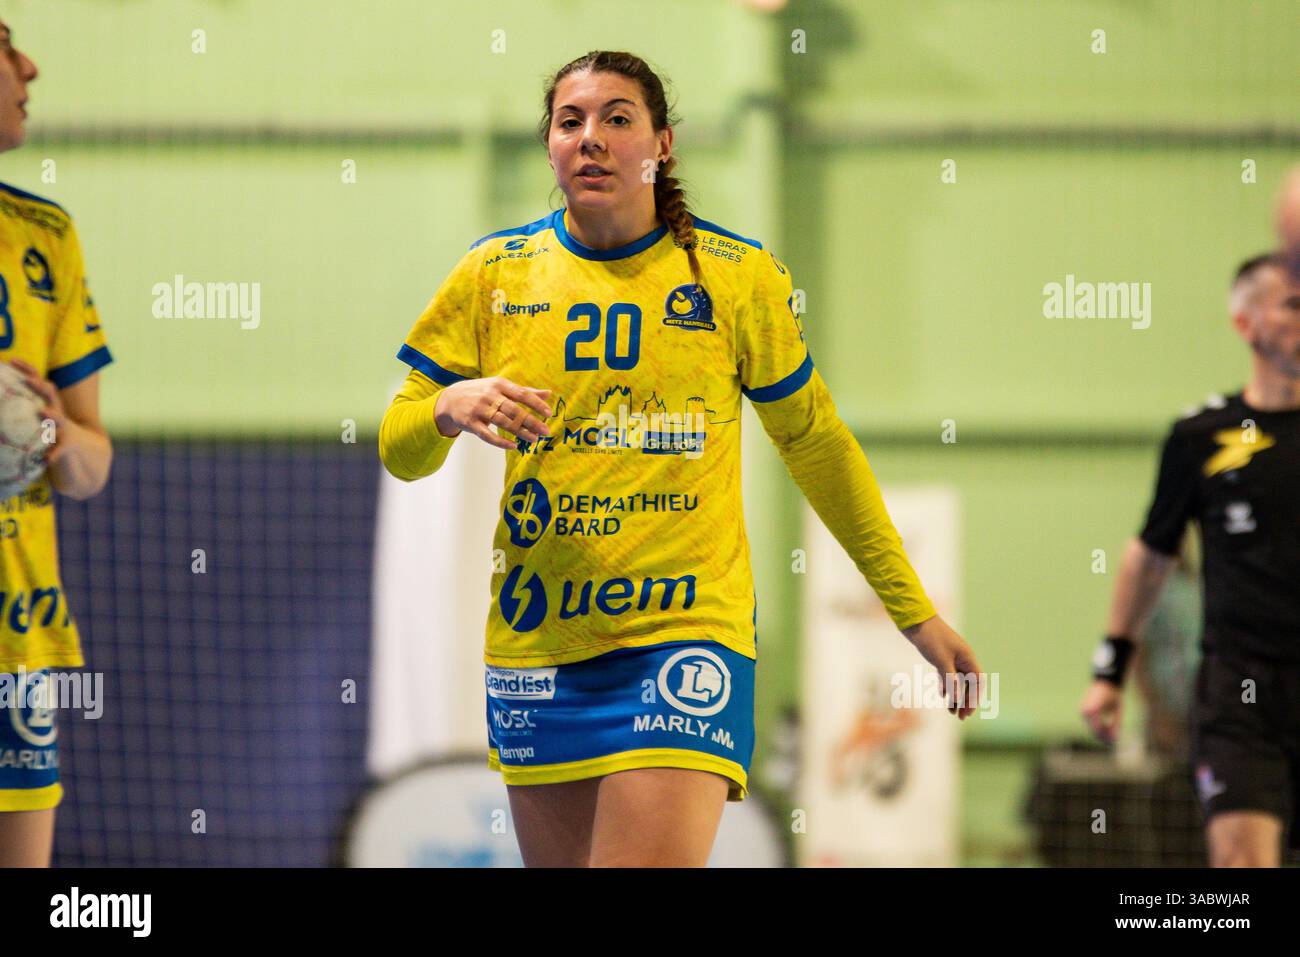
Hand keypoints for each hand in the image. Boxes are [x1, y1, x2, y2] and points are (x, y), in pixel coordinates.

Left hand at [4, 357, 78, 465]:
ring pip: (60, 419)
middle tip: (29, 380)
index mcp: (48, 404)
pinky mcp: (68, 445)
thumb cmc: (50, 433)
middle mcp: (57, 412)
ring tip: (43, 412)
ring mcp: (65, 429)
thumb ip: (22, 409)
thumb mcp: (38, 418)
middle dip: (41, 387)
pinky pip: (61, 449)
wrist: (79, 451)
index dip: (27, 369)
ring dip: (52, 415)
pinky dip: (56, 453)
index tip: (12, 360)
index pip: (38, 381)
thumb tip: (0, 398)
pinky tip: (48, 459)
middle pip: (51, 395)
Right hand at [433, 376, 552, 450]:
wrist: (450, 399)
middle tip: (545, 431)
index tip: (549, 413)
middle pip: (514, 410)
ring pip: (503, 423)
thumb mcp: (501, 387)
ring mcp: (479, 410)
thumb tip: (549, 393)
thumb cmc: (482, 392)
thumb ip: (524, 391)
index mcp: (499, 384)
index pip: (521, 394)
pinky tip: (513, 446)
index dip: (536, 404)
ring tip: (534, 439)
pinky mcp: (471, 423)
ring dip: (520, 432)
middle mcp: (489, 396)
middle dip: (532, 421)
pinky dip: (501, 442)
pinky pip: (487, 435)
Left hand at [901, 614, 983, 719]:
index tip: (968, 712)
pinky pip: (947, 675)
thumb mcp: (941, 660)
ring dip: (955, 695)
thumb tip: (956, 698)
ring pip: (957, 681)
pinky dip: (946, 685)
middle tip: (959, 717)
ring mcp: (952, 657)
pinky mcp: (940, 657)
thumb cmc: (930, 638)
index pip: (977, 681)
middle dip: (965, 700)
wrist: (915, 620)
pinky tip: (942, 695)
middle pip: (968, 683)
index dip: (975, 698)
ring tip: (951, 710)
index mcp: (967, 657)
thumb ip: (950, 679)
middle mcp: (962, 658)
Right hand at [1080, 679, 1122, 743]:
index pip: (1098, 729)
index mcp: (1093, 710)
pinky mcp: (1083, 710)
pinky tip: (1107, 727)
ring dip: (1100, 732)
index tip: (1115, 742)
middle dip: (1103, 736)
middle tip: (1114, 742)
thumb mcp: (1117, 710)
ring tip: (1112, 734)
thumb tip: (1115, 738)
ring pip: (1091, 727)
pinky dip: (1097, 726)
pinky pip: (1090, 722)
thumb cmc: (1113, 694)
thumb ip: (1116, 724)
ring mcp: (1082, 710)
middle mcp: (1085, 711)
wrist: (1105, 681)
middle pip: (1094, 729)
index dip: (1107, 737)